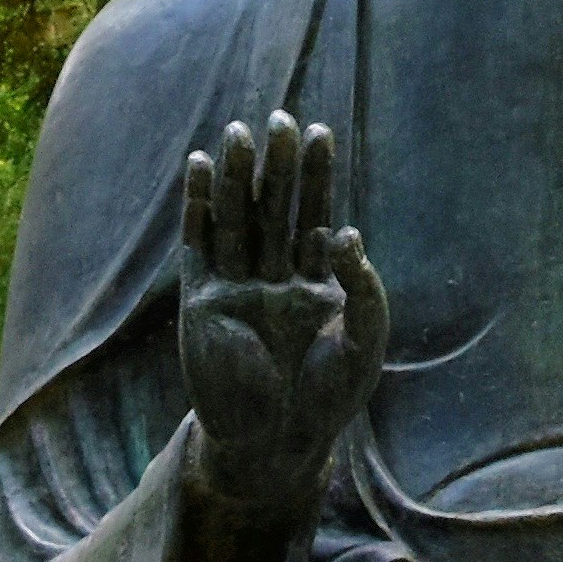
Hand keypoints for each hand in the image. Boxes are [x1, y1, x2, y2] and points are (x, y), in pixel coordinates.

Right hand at [174, 112, 387, 524]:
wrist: (277, 444)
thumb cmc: (328, 400)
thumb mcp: (364, 340)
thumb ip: (361, 287)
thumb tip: (347, 232)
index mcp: (315, 286)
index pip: (316, 216)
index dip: (317, 176)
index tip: (319, 132)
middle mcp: (274, 281)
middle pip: (275, 209)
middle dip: (278, 165)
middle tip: (280, 117)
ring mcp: (237, 290)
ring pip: (237, 220)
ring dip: (237, 176)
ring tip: (239, 132)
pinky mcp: (204, 304)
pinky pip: (200, 246)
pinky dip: (198, 208)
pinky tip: (199, 169)